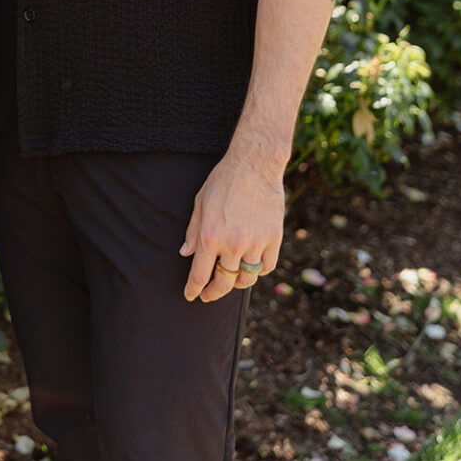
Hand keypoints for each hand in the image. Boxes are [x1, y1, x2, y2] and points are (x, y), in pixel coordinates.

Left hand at [180, 153, 284, 302]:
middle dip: (213, 293)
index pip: (199, 275)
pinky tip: (251, 265)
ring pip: (247, 279)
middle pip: (224, 283)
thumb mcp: (200, 203)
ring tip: (230, 278)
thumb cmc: (223, 180)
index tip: (191, 295)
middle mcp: (233, 245)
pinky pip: (266, 267)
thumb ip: (193, 231)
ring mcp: (256, 243)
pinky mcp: (274, 239)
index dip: (193, 289)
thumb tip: (186, 253)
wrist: (255, 164)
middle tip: (207, 295)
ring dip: (236, 282)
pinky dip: (258, 270)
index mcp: (211, 237)